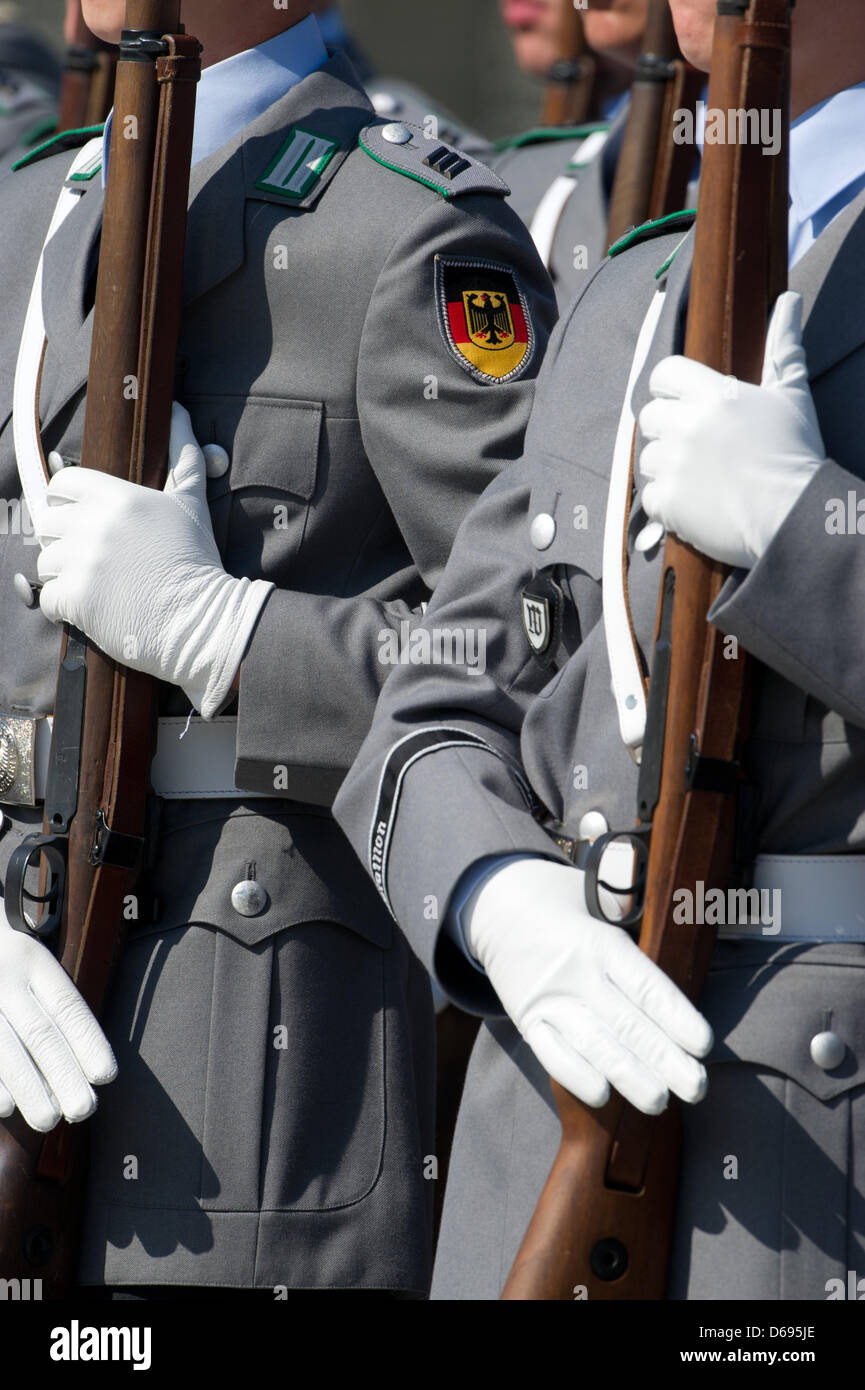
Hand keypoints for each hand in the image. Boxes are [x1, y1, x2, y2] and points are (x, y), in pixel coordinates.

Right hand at [0, 905, 116, 1131]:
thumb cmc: (3, 961)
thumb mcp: (29, 962)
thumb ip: (50, 999)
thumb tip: (84, 1062)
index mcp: (32, 961)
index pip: (66, 1005)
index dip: (88, 1042)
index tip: (105, 1075)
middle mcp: (4, 977)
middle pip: (39, 1034)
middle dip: (64, 1076)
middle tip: (83, 1109)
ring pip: (6, 1052)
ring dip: (29, 1091)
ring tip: (48, 1119)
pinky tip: (6, 1106)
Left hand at [37, 403, 273, 717]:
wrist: (202, 618)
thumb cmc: (197, 560)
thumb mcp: (191, 503)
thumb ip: (183, 455)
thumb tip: (179, 411)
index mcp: (119, 498)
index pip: (62, 485)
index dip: (68, 503)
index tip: (85, 522)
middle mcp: (96, 525)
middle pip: (48, 524)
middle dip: (66, 542)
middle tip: (96, 560)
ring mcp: (83, 562)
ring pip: (45, 562)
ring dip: (65, 576)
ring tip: (98, 586)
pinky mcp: (76, 598)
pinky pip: (47, 598)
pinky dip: (64, 607)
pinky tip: (93, 608)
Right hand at [464, 858, 712, 1114]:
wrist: (497, 907)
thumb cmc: (565, 904)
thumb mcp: (600, 895)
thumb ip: (634, 905)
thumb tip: (675, 898)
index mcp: (601, 942)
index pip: (644, 985)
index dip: (675, 1016)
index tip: (703, 1044)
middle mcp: (576, 974)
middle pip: (626, 1023)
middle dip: (664, 1059)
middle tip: (696, 1086)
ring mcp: (549, 1000)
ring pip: (593, 1045)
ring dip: (628, 1077)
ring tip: (658, 1101)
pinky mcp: (527, 1020)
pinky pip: (551, 1054)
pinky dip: (576, 1076)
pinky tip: (603, 1095)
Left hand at [638, 292, 825, 568]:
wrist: (795, 515)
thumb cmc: (796, 454)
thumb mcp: (792, 394)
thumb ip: (782, 346)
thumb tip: (788, 301)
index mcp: (714, 394)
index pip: (663, 373)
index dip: (672, 388)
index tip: (687, 404)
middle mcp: (688, 425)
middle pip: (649, 415)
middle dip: (668, 429)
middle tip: (700, 447)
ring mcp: (674, 464)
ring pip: (646, 457)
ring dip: (667, 467)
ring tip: (702, 477)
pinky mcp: (667, 501)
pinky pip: (649, 495)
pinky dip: (667, 502)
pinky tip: (697, 502)